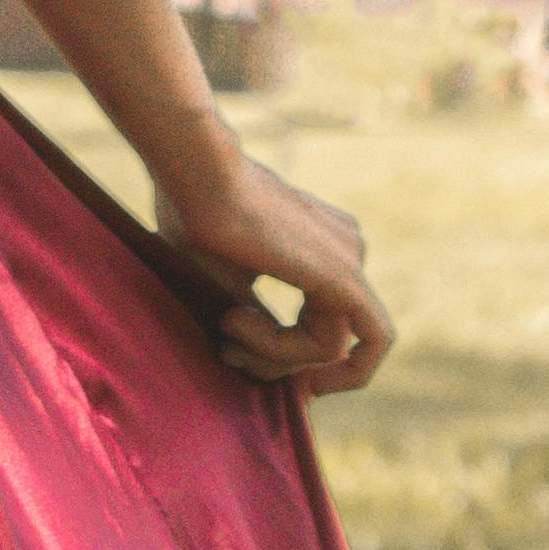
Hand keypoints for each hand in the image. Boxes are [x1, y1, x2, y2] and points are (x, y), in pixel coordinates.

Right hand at [155, 144, 394, 394]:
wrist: (197, 176)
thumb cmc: (197, 219)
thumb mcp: (231, 284)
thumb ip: (259, 320)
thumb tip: (262, 372)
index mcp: (329, 250)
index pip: (325, 326)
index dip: (287, 359)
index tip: (237, 356)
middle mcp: (350, 251)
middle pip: (330, 343)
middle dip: (275, 364)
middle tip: (224, 350)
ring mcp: (351, 259)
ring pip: (329, 350)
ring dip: (271, 357)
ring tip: (225, 327)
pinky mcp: (343, 275)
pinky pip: (332, 346)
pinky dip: (287, 354)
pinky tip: (238, 327)